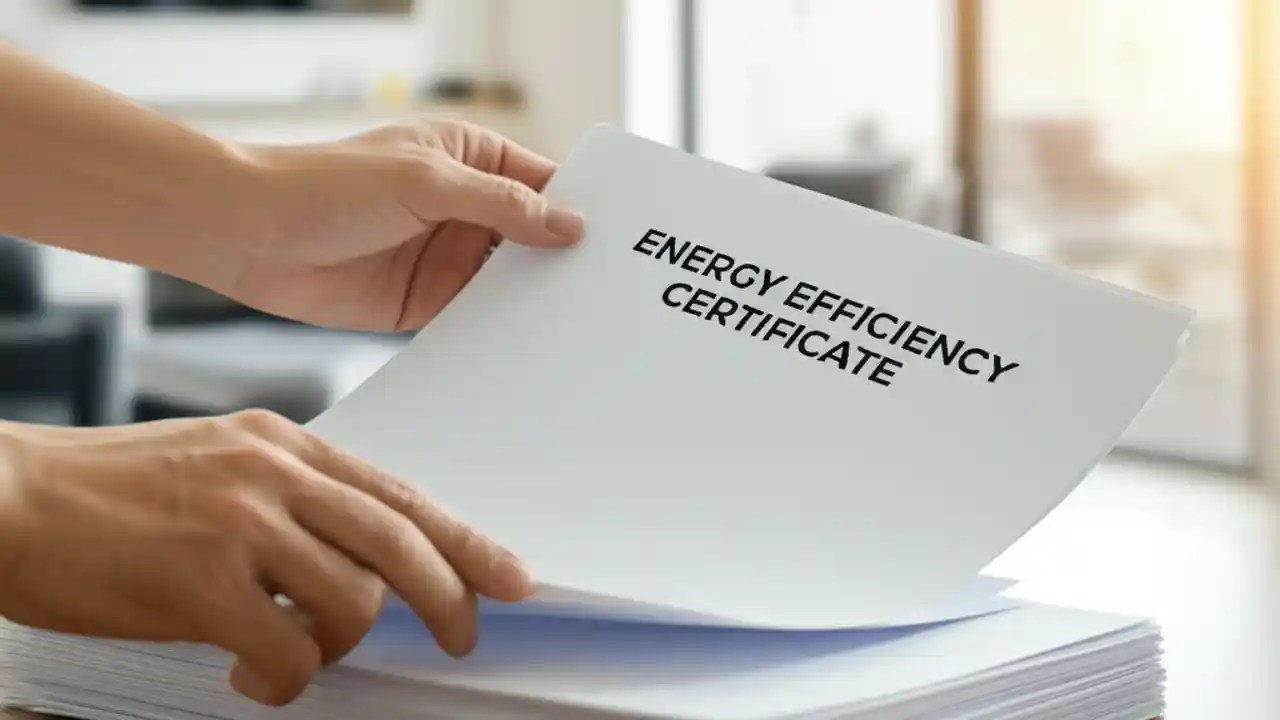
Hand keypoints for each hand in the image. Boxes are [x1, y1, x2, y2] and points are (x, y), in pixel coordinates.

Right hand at [0, 410, 532, 705]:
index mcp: (283, 445)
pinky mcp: (199, 582)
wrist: (7, 497)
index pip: (399, 493)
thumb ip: (290, 497)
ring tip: (297, 654)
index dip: (465, 538)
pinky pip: (287, 650)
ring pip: (353, 600)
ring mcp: (239, 525)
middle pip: (399, 540)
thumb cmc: (108, 492)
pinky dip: (284, 678)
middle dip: (449, 597)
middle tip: (464, 638)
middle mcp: (272, 474)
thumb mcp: (217, 463)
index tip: (511, 576)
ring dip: (342, 643)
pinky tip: (250, 675)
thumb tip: (358, 557)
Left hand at [214, 120, 584, 331]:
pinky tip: (532, 347)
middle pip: (535, 235)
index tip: (624, 237)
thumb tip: (569, 225)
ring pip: (511, 281)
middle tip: (615, 290)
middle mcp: (466, 207)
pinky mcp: (428, 301)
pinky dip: (503, 331)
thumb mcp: (426, 182)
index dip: (582, 206)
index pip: (544, 181)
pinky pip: (478, 318)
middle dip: (566, 259)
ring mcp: (448, 256)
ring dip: (538, 299)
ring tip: (585, 325)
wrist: (250, 236)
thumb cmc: (325, 185)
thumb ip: (502, 205)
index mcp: (470, 158)